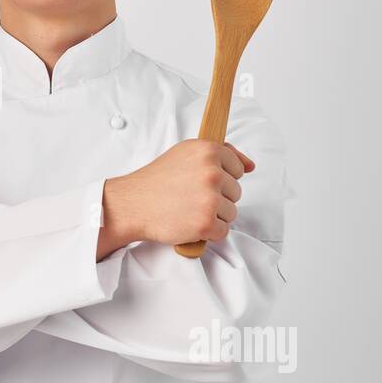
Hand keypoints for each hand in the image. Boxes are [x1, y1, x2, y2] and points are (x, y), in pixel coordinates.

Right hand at [101, 140, 254, 251]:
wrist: (131, 205)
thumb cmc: (157, 181)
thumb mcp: (186, 154)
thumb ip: (222, 154)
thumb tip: (250, 165)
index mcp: (208, 150)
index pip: (238, 168)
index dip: (220, 177)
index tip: (199, 181)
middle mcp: (212, 172)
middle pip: (236, 192)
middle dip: (216, 197)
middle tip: (189, 196)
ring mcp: (210, 198)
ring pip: (231, 212)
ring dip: (213, 215)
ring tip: (187, 209)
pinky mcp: (206, 223)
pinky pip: (223, 231)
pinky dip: (208, 232)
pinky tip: (188, 222)